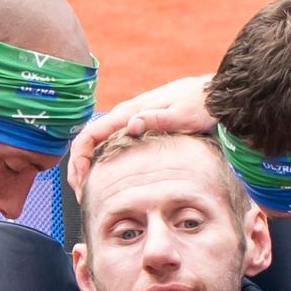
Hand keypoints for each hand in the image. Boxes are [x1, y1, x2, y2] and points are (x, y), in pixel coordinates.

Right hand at [66, 75, 215, 191]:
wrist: (212, 95)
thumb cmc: (199, 105)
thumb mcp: (181, 115)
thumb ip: (156, 119)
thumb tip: (131, 125)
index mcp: (129, 112)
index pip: (90, 134)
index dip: (78, 159)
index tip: (80, 181)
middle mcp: (125, 115)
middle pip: (87, 141)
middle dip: (78, 167)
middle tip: (81, 194)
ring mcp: (131, 120)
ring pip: (97, 143)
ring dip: (88, 166)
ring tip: (89, 191)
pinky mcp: (139, 126)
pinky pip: (110, 144)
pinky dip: (102, 162)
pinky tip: (107, 178)